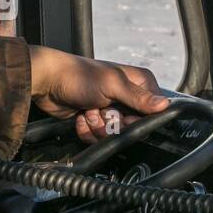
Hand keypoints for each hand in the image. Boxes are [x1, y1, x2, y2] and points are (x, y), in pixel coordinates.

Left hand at [28, 46, 171, 143]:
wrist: (47, 82)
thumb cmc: (78, 75)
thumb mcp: (113, 85)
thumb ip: (139, 97)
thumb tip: (165, 105)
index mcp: (137, 82)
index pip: (152, 111)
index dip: (137, 118)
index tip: (124, 113)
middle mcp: (126, 96)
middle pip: (131, 127)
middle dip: (112, 122)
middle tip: (101, 108)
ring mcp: (109, 109)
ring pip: (113, 135)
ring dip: (97, 126)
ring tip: (87, 109)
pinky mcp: (94, 120)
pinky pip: (97, 137)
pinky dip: (86, 129)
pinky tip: (80, 115)